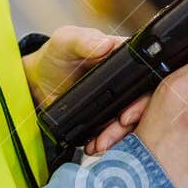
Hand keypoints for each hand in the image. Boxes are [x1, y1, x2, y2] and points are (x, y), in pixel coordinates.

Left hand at [22, 26, 150, 155]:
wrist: (41, 79)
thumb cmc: (56, 54)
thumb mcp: (66, 41)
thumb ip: (83, 40)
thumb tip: (104, 45)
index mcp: (122, 56)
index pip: (146, 74)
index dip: (143, 96)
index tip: (129, 113)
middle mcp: (125, 79)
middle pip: (142, 102)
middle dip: (133, 120)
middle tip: (119, 126)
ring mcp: (118, 99)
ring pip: (131, 121)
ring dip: (119, 135)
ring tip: (101, 143)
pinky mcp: (108, 116)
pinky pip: (115, 131)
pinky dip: (108, 141)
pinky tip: (95, 146)